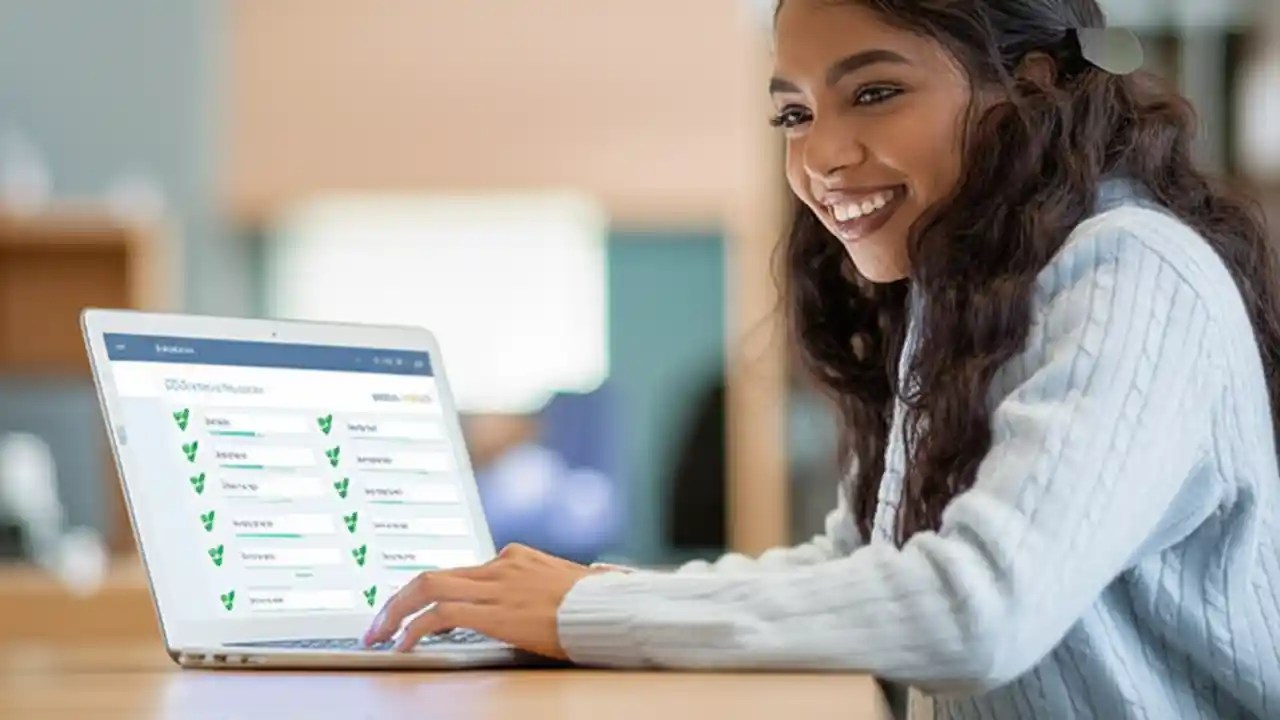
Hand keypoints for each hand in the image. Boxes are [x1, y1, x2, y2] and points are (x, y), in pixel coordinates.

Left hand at [361, 543, 599, 658]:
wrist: (616, 608)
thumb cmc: (598, 605)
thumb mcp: (561, 590)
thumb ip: (535, 593)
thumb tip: (531, 610)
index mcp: (515, 557)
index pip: (458, 573)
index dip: (427, 595)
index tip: (409, 613)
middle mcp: (501, 565)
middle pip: (432, 575)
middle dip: (396, 600)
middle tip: (376, 624)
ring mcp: (498, 585)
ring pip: (427, 588)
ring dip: (394, 613)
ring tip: (377, 636)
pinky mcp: (497, 610)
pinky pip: (441, 615)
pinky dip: (415, 629)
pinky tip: (404, 647)